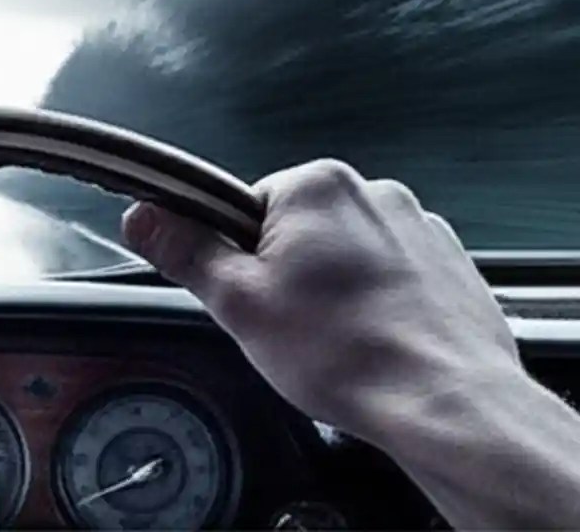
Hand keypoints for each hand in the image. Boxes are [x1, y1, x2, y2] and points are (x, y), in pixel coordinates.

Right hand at [121, 159, 521, 441]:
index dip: (235, 261)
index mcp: (314, 187)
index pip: (242, 208)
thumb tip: (144, 217)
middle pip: (293, 230)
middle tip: (286, 326)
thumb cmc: (350, 354)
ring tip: (334, 340)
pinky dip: (373, 303)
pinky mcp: (444, 262)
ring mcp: (416, 226)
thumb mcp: (238, 304)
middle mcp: (371, 192)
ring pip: (341, 255)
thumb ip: (185, 252)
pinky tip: (370, 339)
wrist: (445, 401)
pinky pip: (386, 275)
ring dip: (329, 291)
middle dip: (283, 276)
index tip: (246, 297)